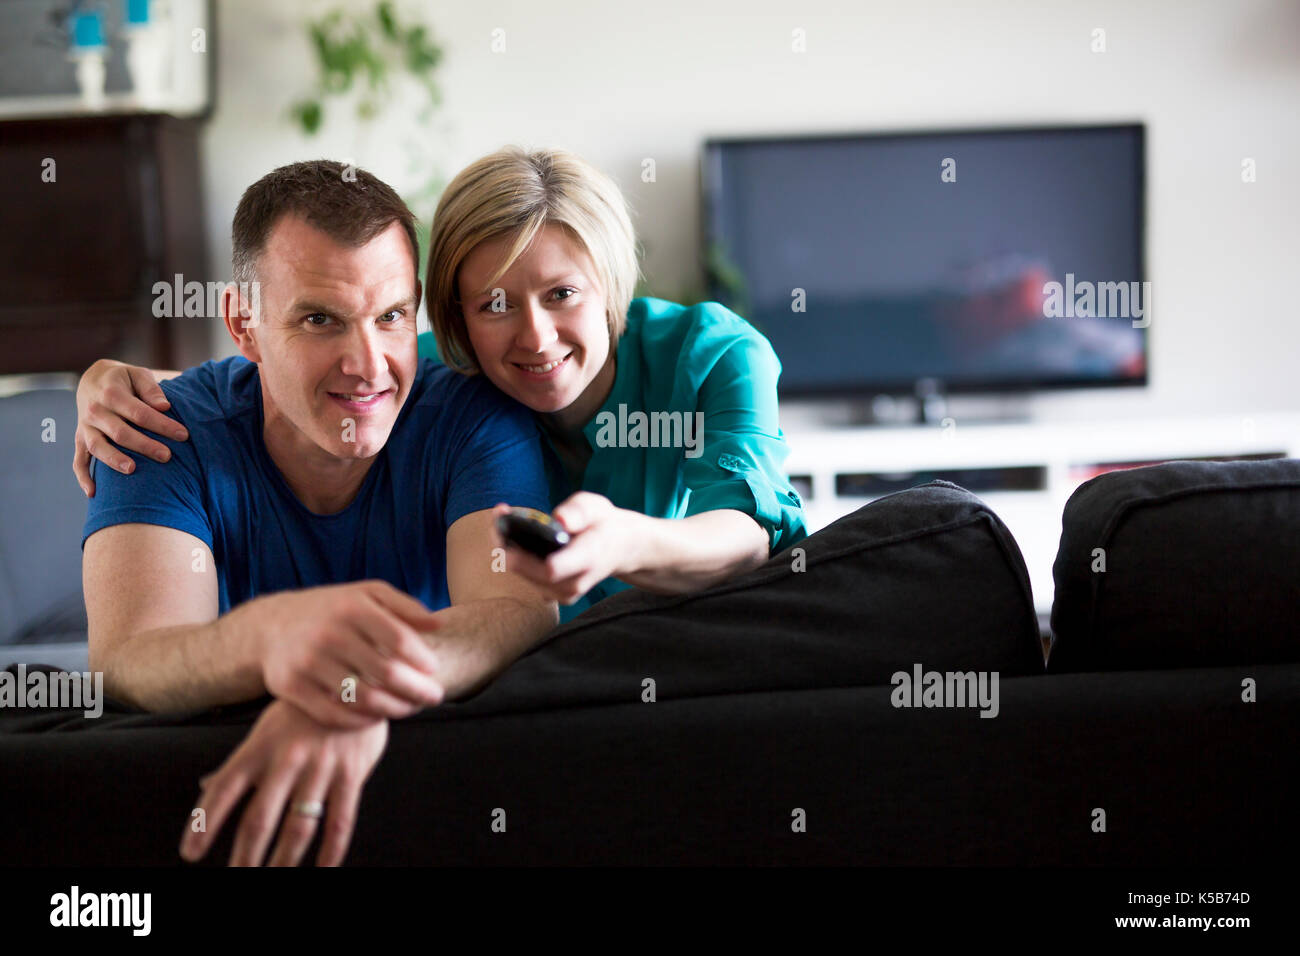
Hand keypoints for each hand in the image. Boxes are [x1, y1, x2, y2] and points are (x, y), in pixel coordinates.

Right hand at [74, 359, 187, 496]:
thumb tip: (164, 406)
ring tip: (132, 470)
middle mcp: (95, 411)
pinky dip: (83, 476)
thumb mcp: (138, 374)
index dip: (161, 424)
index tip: (183, 435)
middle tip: (167, 456)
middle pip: (120, 432)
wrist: (93, 380)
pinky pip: (79, 459)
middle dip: (144, 445)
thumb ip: (151, 388)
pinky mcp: (81, 438)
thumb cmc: (124, 379)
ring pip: (97, 446)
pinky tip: (93, 492)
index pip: (139, 412)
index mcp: (111, 393)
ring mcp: (86, 427)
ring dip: (114, 460)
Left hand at [180, 700, 387, 866]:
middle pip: (260, 818)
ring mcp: (321, 767)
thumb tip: (205, 787)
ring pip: (300, 825)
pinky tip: (323, 868)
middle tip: (237, 878)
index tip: (190, 854)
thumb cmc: (305, 709)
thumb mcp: (266, 728)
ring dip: (284, 860)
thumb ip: (240, 762)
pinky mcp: (352, 772)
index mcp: (260, 747)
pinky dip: (332, 850)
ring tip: (275, 879)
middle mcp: (287, 759)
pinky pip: (341, 819)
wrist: (357, 678)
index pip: (224, 789)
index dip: (205, 823)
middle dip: (245, 856)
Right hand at [251, 580, 445, 728]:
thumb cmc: (334, 609)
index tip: (434, 670)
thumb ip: (405, 606)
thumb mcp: (369, 593)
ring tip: (410, 708)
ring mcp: (308, 662)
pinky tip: (378, 717)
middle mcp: (329, 634)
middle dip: (417, 690)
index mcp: (352, 608)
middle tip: (433, 697)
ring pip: (364, 698)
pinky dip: (363, 721)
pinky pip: (335, 715)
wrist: (273, 625)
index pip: (400, 640)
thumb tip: (439, 625)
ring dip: (395, 709)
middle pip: (386, 673)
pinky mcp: (291, 687)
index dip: (423, 659)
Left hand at [491, 493, 636, 604]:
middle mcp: (576, 581)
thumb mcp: (596, 507)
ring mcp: (564, 593)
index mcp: (588, 557)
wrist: (618, 548)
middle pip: (532, 574)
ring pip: (525, 577)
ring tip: (500, 524)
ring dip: (507, 550)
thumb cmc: (602, 523)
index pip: (554, 569)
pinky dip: (514, 559)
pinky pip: (527, 579)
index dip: (527, 559)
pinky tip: (509, 539)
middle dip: (508, 547)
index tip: (507, 542)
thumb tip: (560, 519)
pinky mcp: (553, 595)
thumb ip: (578, 512)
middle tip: (497, 520)